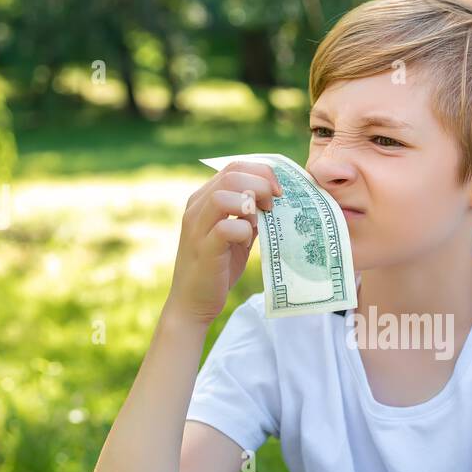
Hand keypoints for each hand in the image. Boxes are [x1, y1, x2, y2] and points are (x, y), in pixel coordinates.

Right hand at [167, 160, 282, 325]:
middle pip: (232, 174)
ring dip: (252, 202)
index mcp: (204, 199)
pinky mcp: (203, 249)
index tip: (279, 191)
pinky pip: (226, 228)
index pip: (234, 167)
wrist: (192, 304)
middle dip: (262, 183)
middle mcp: (196, 208)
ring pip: (224, 194)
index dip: (262, 172)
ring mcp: (197, 227)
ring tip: (263, 218)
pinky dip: (244, 230)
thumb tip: (273, 201)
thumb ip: (249, 217)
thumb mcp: (236, 236)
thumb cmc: (217, 269)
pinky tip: (248, 240)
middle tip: (275, 203)